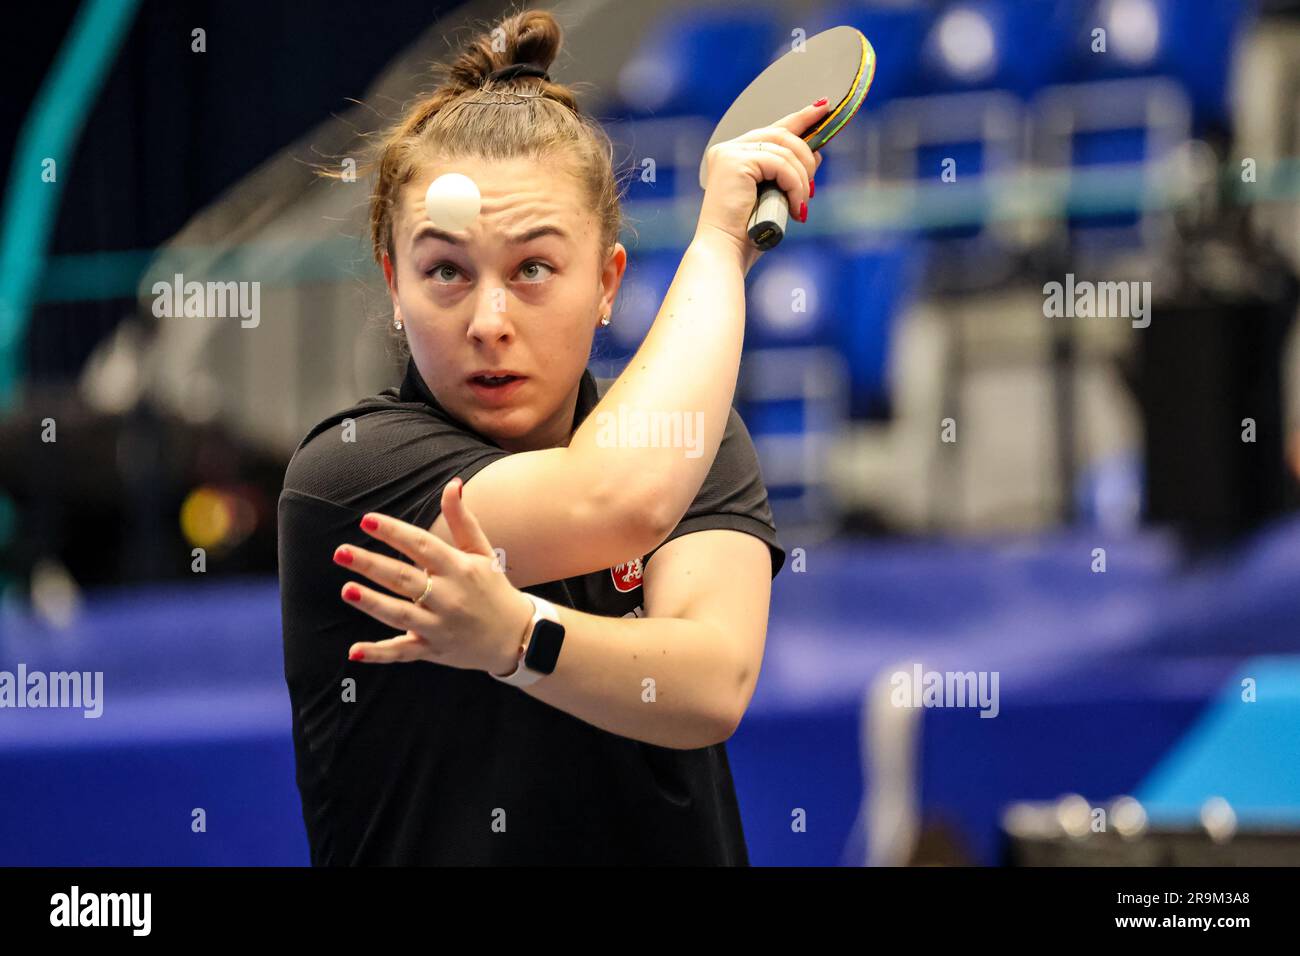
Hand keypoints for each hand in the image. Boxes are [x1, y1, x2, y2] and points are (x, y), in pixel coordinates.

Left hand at [334, 477, 534, 673]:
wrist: (518, 637)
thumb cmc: (494, 588)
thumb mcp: (482, 552)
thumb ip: (462, 519)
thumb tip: (453, 484)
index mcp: (459, 569)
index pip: (422, 546)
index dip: (394, 532)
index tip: (367, 520)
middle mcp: (449, 598)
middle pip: (405, 579)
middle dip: (372, 565)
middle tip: (341, 552)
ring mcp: (439, 627)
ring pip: (400, 615)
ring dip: (372, 603)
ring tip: (346, 590)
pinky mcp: (433, 650)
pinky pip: (403, 652)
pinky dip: (379, 654)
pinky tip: (354, 651)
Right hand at [694, 98, 826, 267]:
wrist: (726, 252)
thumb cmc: (748, 233)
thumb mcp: (775, 196)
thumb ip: (789, 173)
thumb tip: (815, 153)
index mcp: (733, 156)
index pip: (773, 130)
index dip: (800, 118)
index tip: (823, 107)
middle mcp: (728, 149)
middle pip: (781, 134)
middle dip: (806, 155)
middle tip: (813, 185)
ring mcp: (730, 153)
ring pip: (785, 150)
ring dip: (802, 179)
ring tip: (802, 205)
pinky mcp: (735, 161)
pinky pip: (780, 164)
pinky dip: (795, 185)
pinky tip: (796, 207)